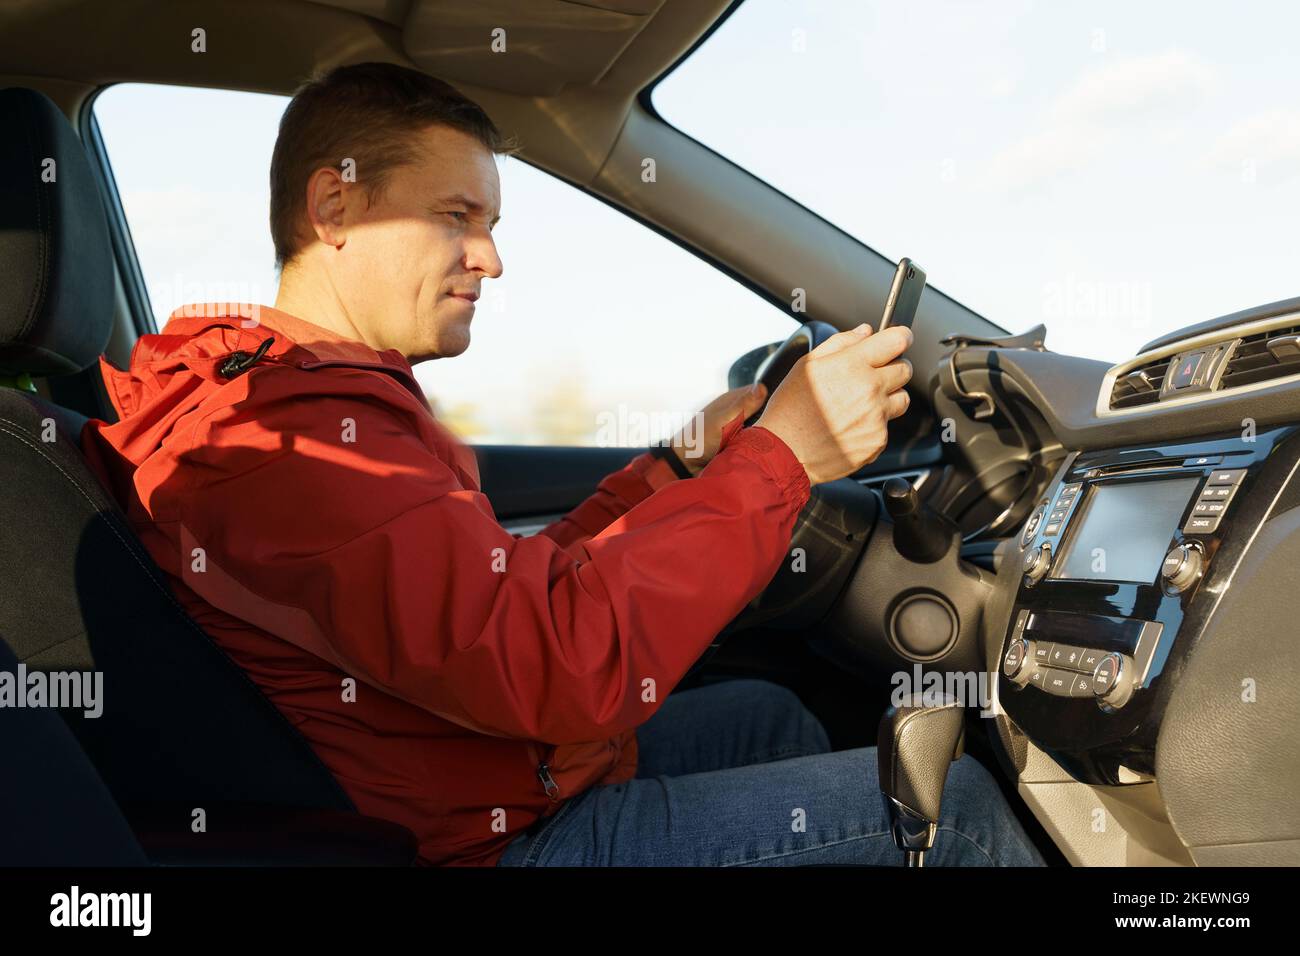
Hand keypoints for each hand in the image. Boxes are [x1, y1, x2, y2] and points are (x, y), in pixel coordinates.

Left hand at [666, 382, 768, 475]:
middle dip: (768, 420)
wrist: (685, 465)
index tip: (781, 412)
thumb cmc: (699, 440)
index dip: (772, 400)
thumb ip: (743, 406)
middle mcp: (736, 411)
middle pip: (763, 411)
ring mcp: (736, 426)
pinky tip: (757, 449)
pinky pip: (752, 440)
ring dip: (761, 434)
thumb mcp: (723, 421)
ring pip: (759, 427)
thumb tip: (762, 387)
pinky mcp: (737, 440)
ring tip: (763, 441)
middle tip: (770, 431)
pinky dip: (754, 444)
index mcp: (733, 400)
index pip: (761, 392)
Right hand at [755, 323, 912, 484]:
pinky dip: (874, 425)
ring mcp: (876, 417)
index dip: (900, 337)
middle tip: (871, 376)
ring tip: (860, 404)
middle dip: (892, 368)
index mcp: (852, 365)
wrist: (784, 453)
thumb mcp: (806, 365)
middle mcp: (869, 389)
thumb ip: (840, 343)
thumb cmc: (790, 410)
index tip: (898, 340)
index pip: (898, 340)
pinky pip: (887, 426)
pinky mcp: (877, 441)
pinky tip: (851, 426)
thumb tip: (865, 332)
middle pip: (905, 369)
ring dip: (888, 397)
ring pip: (901, 399)